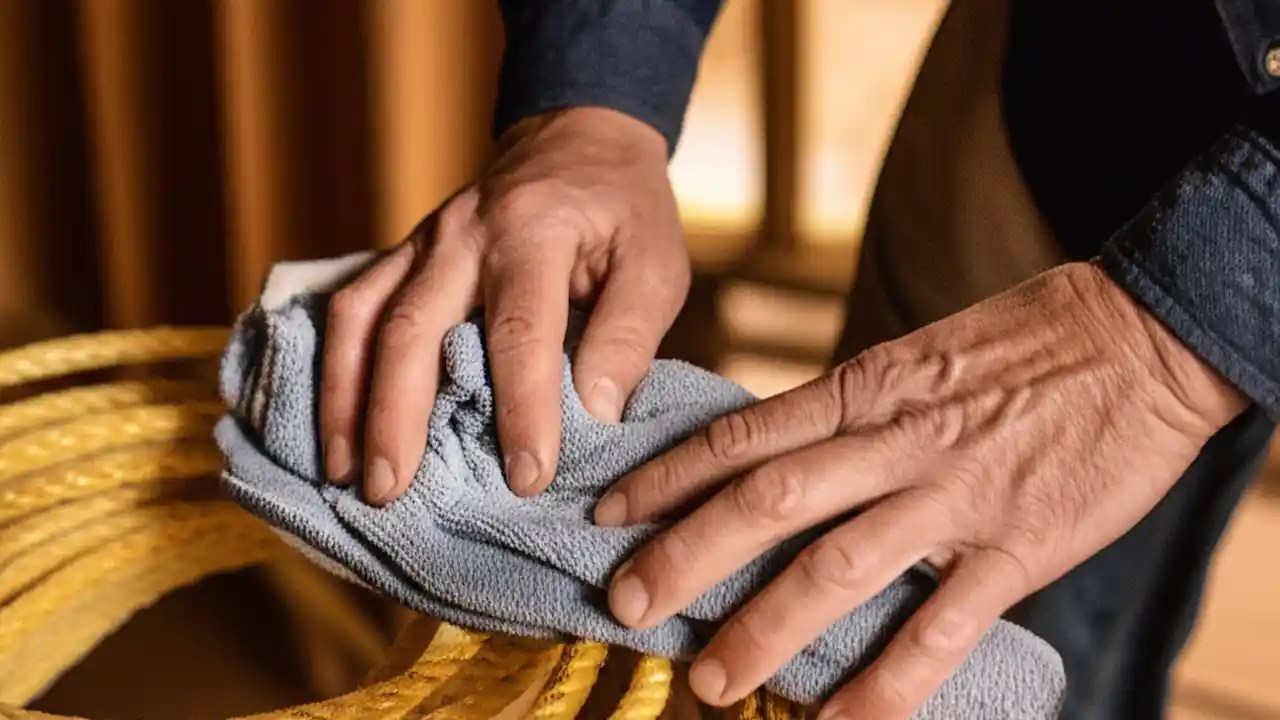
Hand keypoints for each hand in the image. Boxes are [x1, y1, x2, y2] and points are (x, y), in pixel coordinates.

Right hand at [321, 107, 688, 503]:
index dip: (521, 410)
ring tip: (346, 472)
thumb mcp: (655, 265)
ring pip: (362, 317)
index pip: (520, 332)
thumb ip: (628, 337)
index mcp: (534, 233)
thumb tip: (592, 414)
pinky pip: (352, 307)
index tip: (527, 478)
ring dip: (346, 397)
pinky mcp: (403, 256)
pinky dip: (334, 367)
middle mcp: (464, 235)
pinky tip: (333, 423)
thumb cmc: (623, 212)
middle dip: (396, 415)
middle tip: (390, 490)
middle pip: (412, 326)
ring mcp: (423, 242)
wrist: (578, 140)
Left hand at [595, 262, 1245, 716]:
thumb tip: (768, 459)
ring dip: (764, 629)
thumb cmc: (1020, 344)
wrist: (1140, 336)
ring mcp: (953, 500)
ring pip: (835, 569)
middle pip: (765, 504)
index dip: (666, 479)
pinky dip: (884, 683)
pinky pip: (939, 629)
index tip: (608, 514)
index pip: (741, 436)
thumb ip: (844, 414)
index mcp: (863, 390)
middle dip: (685, 557)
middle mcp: (893, 444)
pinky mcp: (1015, 550)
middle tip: (626, 604)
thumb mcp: (912, 358)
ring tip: (711, 682)